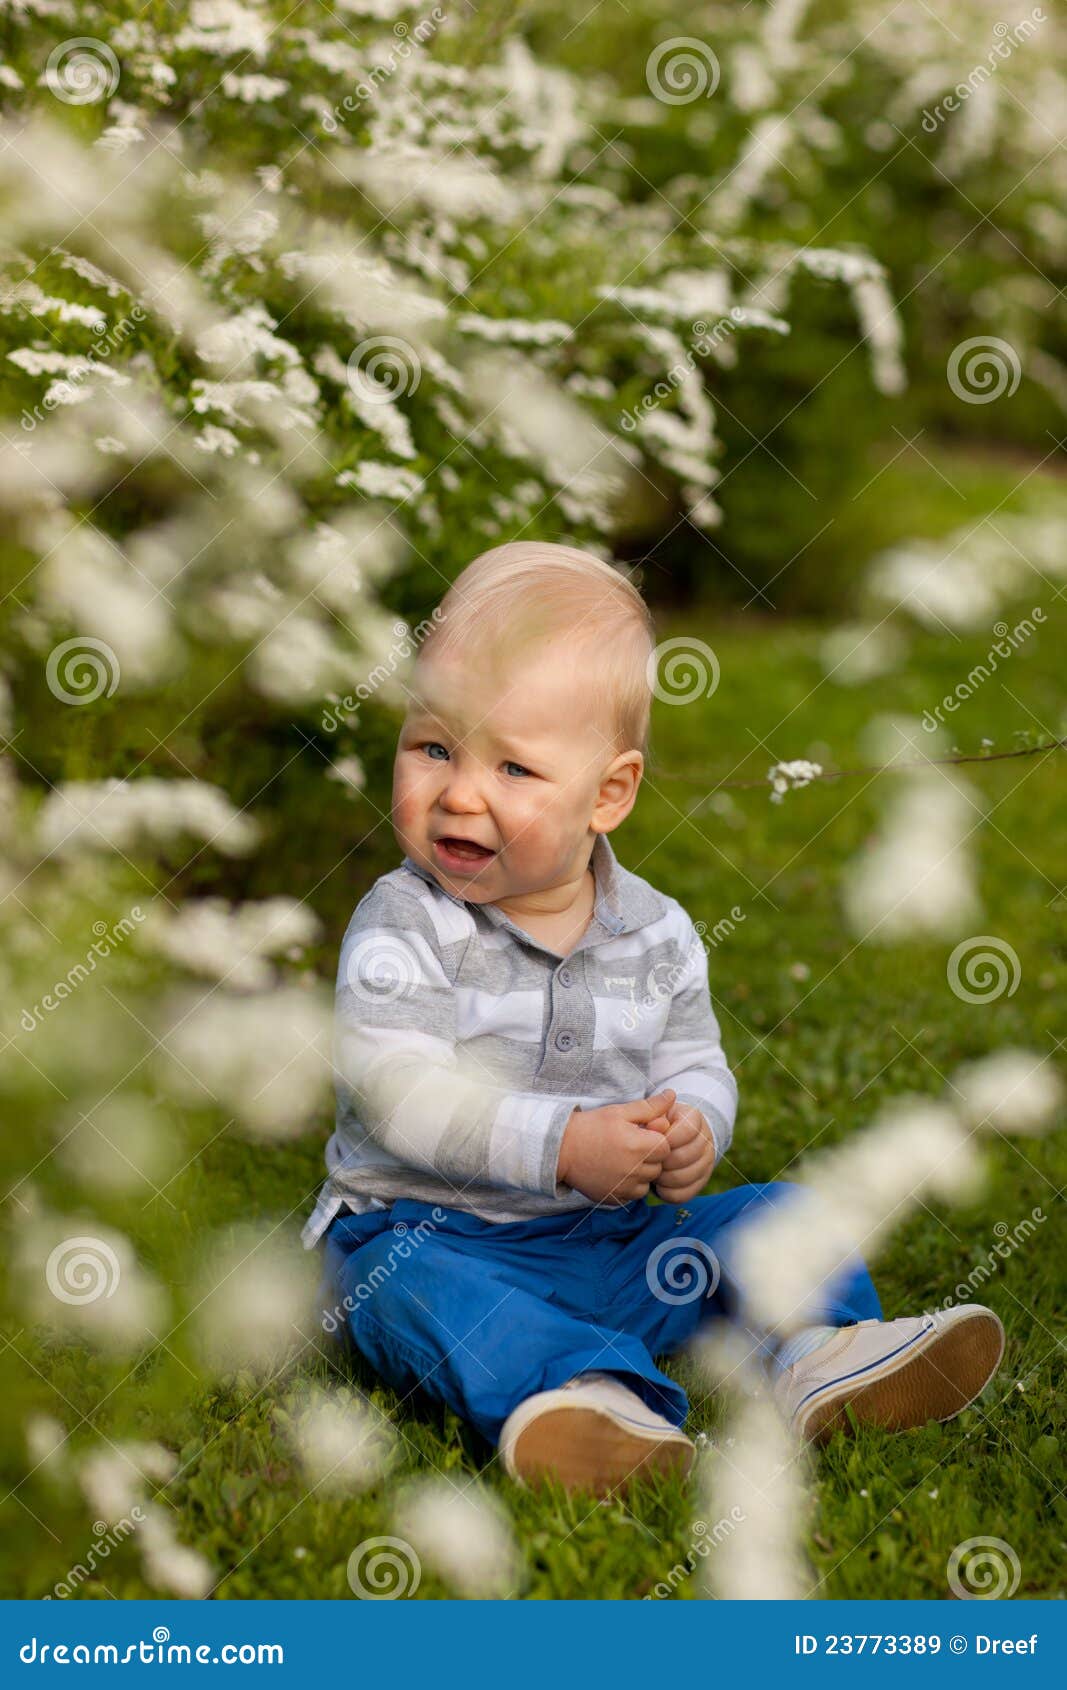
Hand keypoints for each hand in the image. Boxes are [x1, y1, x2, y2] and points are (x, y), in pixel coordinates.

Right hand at [557, 1089, 675, 1205]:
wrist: (560, 1149)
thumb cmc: (591, 1127)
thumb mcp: (620, 1112)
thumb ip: (650, 1106)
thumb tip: (672, 1095)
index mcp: (640, 1146)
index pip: (666, 1146)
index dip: (655, 1139)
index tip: (640, 1134)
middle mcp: (635, 1170)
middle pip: (659, 1165)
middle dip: (650, 1156)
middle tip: (629, 1145)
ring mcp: (625, 1187)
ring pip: (648, 1181)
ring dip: (641, 1172)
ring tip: (622, 1159)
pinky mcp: (615, 1199)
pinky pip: (634, 1194)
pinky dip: (630, 1185)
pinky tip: (615, 1172)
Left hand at [653, 1103, 716, 1202]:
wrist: (670, 1139)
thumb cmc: (657, 1125)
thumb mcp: (653, 1115)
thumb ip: (652, 1117)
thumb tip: (654, 1125)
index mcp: (694, 1118)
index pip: (687, 1130)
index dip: (667, 1139)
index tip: (652, 1142)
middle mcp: (705, 1140)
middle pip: (685, 1156)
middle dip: (662, 1161)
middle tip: (648, 1161)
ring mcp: (706, 1162)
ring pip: (685, 1177)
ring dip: (663, 1178)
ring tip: (652, 1171)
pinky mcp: (701, 1182)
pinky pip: (684, 1194)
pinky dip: (667, 1192)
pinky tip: (658, 1184)